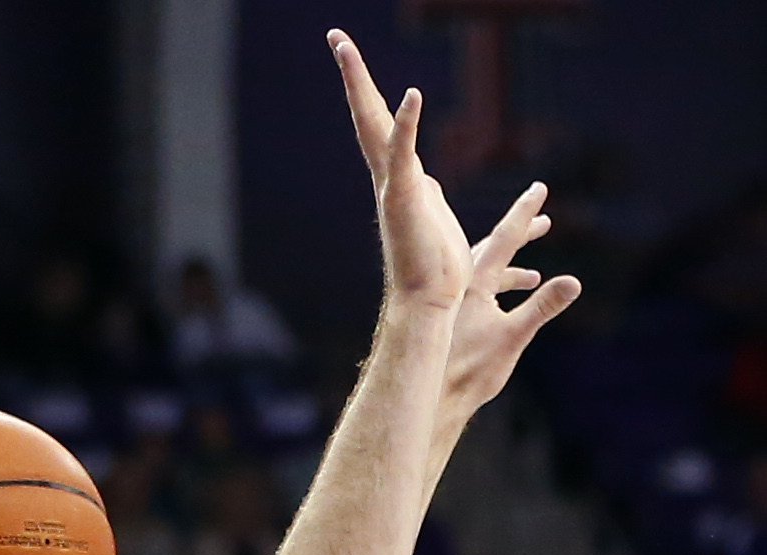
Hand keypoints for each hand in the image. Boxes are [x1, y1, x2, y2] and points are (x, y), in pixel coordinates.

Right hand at [331, 31, 471, 315]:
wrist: (429, 300)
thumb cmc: (436, 268)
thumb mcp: (432, 214)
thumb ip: (427, 192)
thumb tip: (427, 180)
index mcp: (398, 177)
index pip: (379, 123)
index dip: (366, 90)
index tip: (350, 55)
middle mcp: (388, 176)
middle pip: (367, 114)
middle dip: (352, 74)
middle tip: (336, 36)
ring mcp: (393, 186)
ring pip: (375, 127)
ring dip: (360, 87)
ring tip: (345, 50)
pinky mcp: (405, 199)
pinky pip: (405, 154)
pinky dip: (407, 124)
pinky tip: (411, 95)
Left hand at [438, 181, 581, 424]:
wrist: (431, 399)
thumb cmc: (468, 371)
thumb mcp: (513, 337)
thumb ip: (542, 307)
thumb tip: (574, 281)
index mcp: (473, 284)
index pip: (505, 238)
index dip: (524, 213)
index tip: (539, 188)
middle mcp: (459, 288)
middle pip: (493, 250)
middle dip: (519, 236)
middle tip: (543, 221)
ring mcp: (453, 305)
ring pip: (483, 275)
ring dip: (510, 269)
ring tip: (532, 275)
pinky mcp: (450, 323)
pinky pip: (474, 296)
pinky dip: (496, 292)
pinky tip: (507, 305)